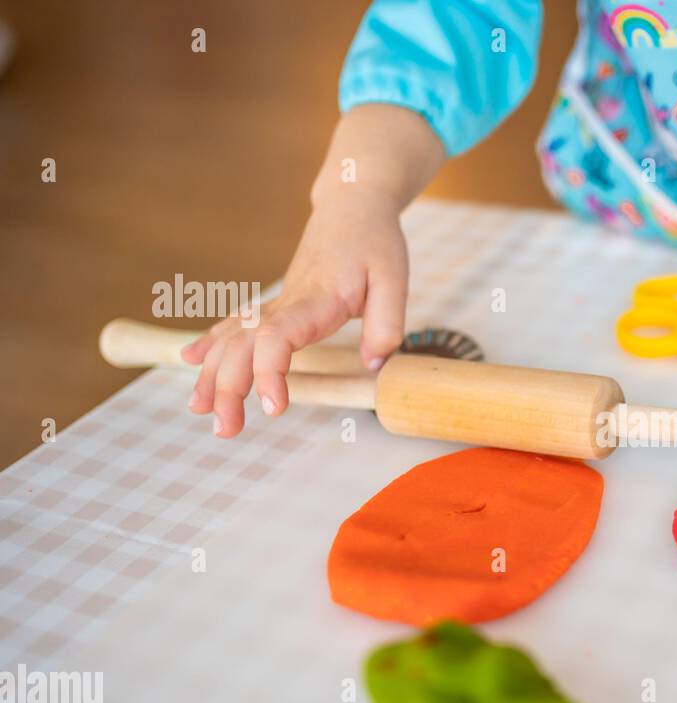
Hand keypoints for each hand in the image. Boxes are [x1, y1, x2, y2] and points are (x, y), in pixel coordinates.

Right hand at [180, 186, 407, 437]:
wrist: (353, 206)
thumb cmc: (375, 242)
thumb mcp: (394, 279)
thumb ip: (387, 323)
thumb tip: (373, 364)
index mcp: (316, 299)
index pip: (279, 337)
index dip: (269, 373)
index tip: (273, 408)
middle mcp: (287, 301)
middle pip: (243, 345)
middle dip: (228, 387)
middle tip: (226, 429)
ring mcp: (277, 301)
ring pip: (232, 337)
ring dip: (212, 374)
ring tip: (200, 411)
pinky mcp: (277, 302)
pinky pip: (236, 323)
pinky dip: (211, 342)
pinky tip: (190, 361)